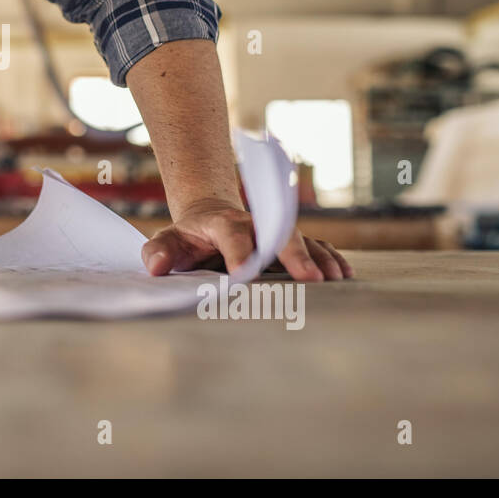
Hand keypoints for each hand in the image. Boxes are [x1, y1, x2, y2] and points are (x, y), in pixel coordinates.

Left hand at [141, 198, 353, 281]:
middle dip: (293, 254)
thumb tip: (155, 266)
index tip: (245, 275)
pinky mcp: (288, 240)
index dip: (240, 253)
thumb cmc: (188, 238)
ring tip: (334, 278)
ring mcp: (273, 230)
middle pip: (276, 232)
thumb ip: (159, 251)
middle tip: (310, 278)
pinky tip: (343, 272)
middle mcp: (253, 223)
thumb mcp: (167, 241)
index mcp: (222, 223)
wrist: (209, 219)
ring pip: (300, 238)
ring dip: (318, 257)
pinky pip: (313, 245)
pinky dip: (328, 256)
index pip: (233, 235)